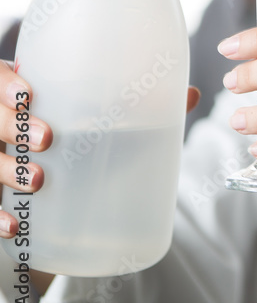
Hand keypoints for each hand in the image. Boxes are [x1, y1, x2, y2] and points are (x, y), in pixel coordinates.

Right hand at [0, 59, 200, 239]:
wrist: (70, 198)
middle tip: (48, 138)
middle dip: (13, 126)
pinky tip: (16, 225)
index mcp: (25, 94)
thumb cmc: (88, 139)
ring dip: (7, 169)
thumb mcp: (114, 121)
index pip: (0, 77)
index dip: (5, 84)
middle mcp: (5, 123)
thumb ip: (149, 107)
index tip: (27, 94)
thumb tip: (191, 95)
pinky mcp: (0, 195)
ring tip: (39, 180)